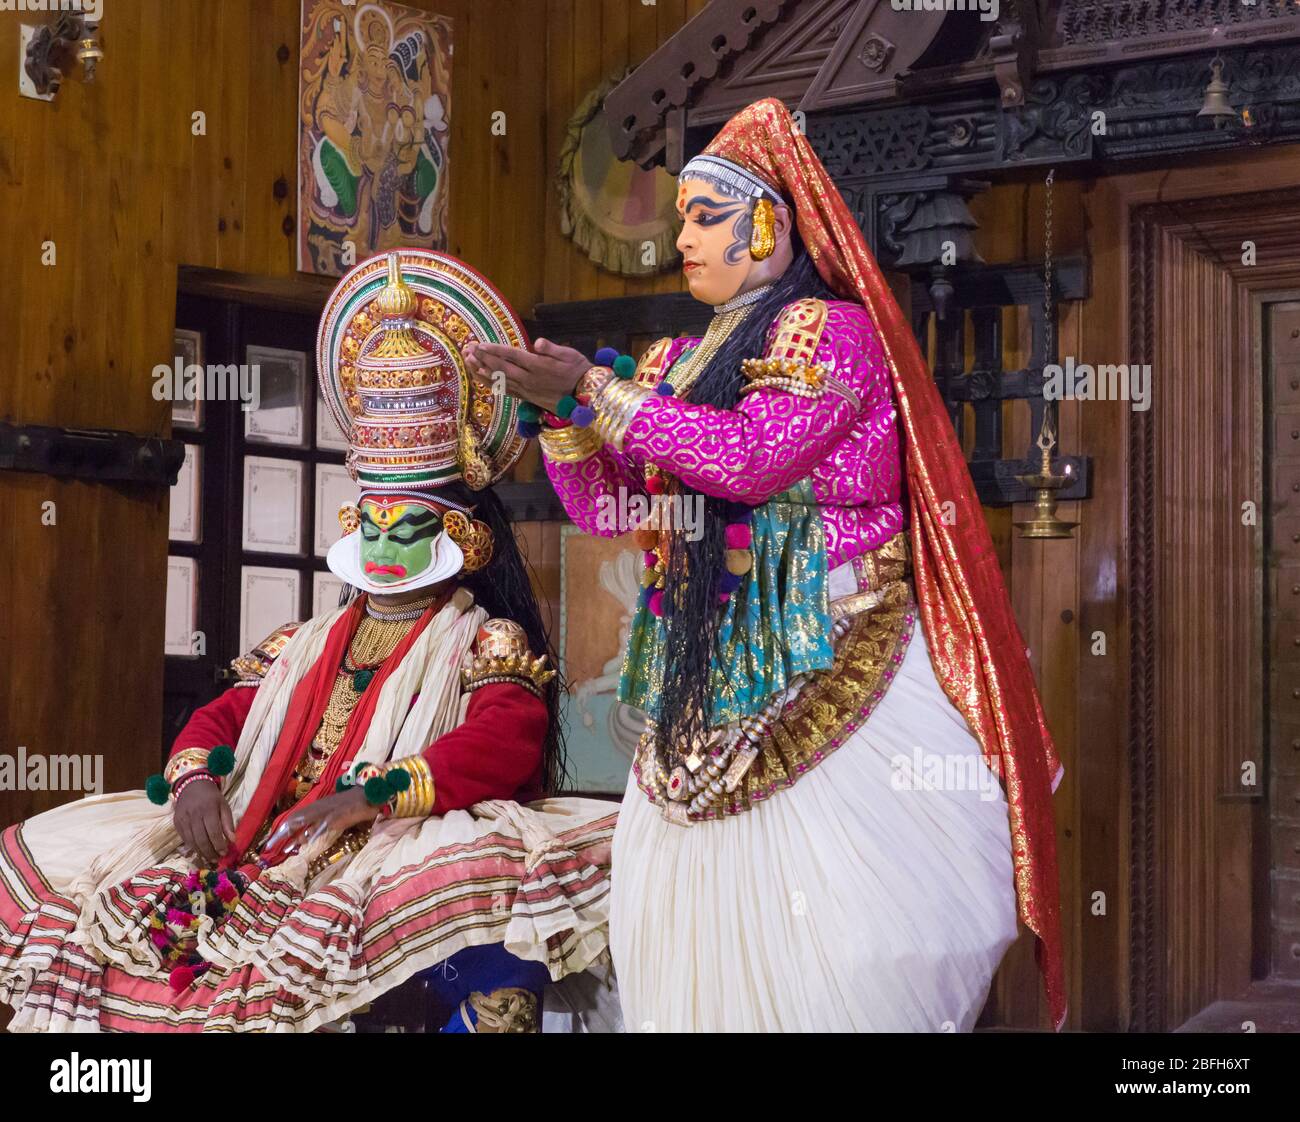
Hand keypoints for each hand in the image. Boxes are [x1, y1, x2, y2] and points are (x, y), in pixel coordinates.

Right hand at [173, 779, 234, 864]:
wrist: (192, 785)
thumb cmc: (211, 797)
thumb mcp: (224, 806)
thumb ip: (228, 823)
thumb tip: (232, 840)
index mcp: (208, 809)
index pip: (213, 832)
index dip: (219, 845)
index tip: (224, 852)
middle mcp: (194, 815)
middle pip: (201, 839)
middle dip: (210, 852)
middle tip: (217, 859)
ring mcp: (183, 819)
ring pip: (191, 841)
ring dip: (201, 853)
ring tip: (210, 858)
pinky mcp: (176, 823)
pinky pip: (184, 839)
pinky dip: (192, 847)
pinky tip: (200, 851)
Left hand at [258, 787, 376, 863]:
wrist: (370, 794)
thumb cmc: (352, 805)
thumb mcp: (331, 816)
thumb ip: (317, 827)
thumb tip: (302, 839)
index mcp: (315, 807)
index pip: (293, 819)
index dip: (280, 831)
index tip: (268, 844)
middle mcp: (318, 808)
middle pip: (294, 821)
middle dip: (281, 835)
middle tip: (268, 848)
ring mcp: (328, 811)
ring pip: (306, 823)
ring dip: (294, 836)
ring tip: (284, 848)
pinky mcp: (338, 816)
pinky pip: (323, 825)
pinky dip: (315, 833)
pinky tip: (308, 841)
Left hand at [464, 337, 590, 412]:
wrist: (585, 396)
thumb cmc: (579, 371)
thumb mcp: (570, 355)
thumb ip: (552, 349)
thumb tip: (538, 342)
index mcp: (538, 366)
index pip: (512, 356)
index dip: (494, 350)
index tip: (480, 345)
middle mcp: (529, 379)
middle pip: (501, 368)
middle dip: (483, 358)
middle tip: (468, 349)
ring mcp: (527, 390)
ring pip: (499, 380)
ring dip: (482, 370)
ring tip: (468, 362)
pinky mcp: (527, 398)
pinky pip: (505, 390)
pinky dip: (491, 384)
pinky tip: (481, 378)